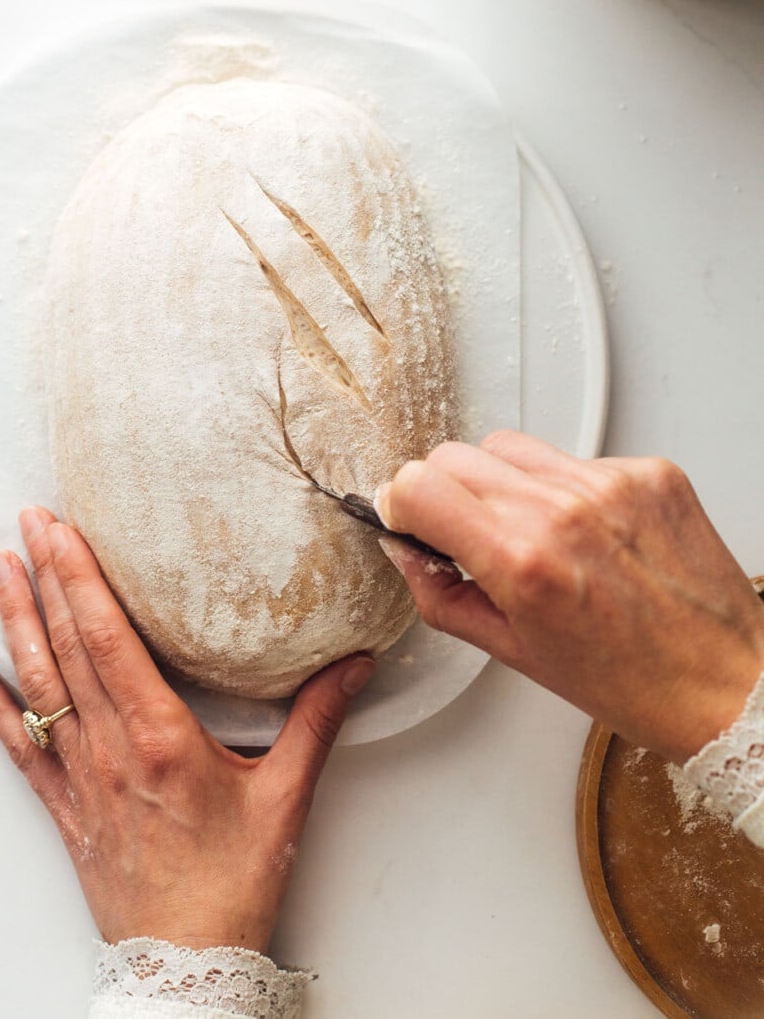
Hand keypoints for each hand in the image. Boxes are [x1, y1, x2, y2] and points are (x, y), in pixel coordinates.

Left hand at [0, 507, 373, 952]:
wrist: (186, 962)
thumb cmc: (232, 884)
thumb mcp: (286, 797)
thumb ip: (317, 721)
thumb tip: (353, 665)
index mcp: (160, 736)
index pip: (107, 638)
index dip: (79, 578)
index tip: (62, 530)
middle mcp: (109, 748)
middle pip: (66, 646)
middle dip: (45, 575)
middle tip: (27, 520)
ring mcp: (79, 776)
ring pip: (37, 684)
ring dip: (15, 622)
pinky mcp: (63, 806)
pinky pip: (19, 746)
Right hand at [376, 431, 763, 764]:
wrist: (730, 682)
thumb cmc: (633, 684)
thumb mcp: (515, 653)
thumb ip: (443, 595)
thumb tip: (406, 551)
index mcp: (522, 561)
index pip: (419, 485)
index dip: (400, 504)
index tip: (406, 520)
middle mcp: (563, 509)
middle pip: (454, 456)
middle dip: (441, 491)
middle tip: (460, 530)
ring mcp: (609, 483)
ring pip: (509, 447)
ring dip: (499, 483)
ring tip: (526, 531)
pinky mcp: (647, 472)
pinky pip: (572, 458)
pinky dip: (562, 489)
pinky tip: (585, 533)